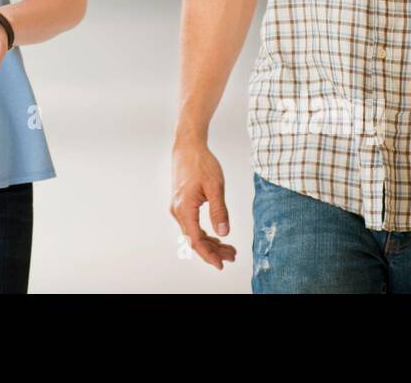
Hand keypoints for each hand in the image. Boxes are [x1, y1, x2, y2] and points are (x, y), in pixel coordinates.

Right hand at [170, 139, 236, 269]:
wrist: (187, 147)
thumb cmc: (201, 163)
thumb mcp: (215, 187)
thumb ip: (219, 211)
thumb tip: (224, 233)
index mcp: (184, 209)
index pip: (196, 240)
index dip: (209, 255)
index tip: (221, 264)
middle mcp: (178, 211)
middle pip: (194, 239)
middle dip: (213, 250)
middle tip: (232, 256)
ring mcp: (178, 207)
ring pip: (193, 233)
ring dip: (210, 242)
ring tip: (228, 248)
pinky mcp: (181, 203)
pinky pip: (192, 225)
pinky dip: (204, 233)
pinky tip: (217, 236)